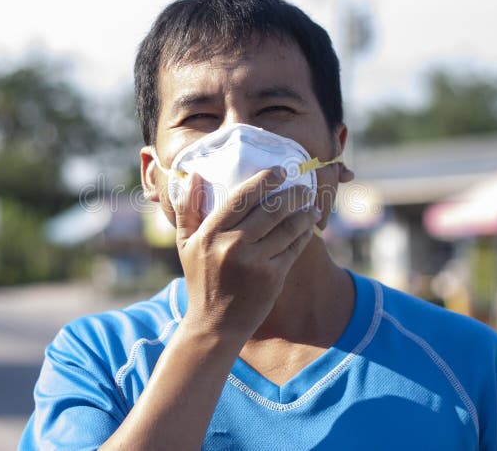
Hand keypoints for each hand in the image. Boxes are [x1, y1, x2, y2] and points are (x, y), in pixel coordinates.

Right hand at [172, 167, 320, 340]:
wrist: (214, 324)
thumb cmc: (201, 280)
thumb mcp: (186, 244)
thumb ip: (188, 209)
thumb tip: (194, 175)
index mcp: (210, 233)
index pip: (242, 197)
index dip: (264, 180)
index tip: (280, 171)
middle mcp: (233, 245)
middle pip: (270, 209)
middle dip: (292, 194)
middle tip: (303, 187)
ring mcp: (255, 262)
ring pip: (287, 227)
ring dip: (303, 213)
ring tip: (311, 205)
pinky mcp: (273, 277)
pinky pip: (294, 248)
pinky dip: (304, 235)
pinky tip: (308, 228)